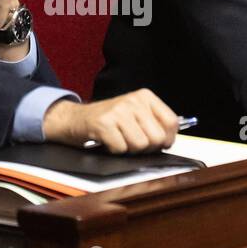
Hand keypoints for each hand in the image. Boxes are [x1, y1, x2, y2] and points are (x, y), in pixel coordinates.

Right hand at [42, 90, 179, 153]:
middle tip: (132, 142)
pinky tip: (108, 141)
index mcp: (145, 96)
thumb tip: (169, 141)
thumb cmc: (108, 120)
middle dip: (146, 147)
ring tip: (119, 140)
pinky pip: (121, 149)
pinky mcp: (103, 123)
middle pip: (156, 137)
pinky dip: (114, 151)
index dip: (167, 139)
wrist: (75, 118)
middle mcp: (133, 100)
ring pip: (140, 145)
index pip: (171, 121)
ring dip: (129, 149)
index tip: (159, 144)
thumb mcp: (134, 114)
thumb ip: (154, 123)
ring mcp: (118, 111)